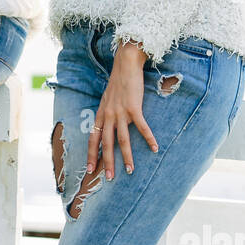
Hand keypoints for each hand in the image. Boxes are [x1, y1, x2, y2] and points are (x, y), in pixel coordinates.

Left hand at [87, 41, 158, 178]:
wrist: (125, 66)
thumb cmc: (118, 83)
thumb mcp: (106, 99)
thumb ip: (106, 113)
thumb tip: (106, 126)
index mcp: (100, 115)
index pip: (93, 139)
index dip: (91, 155)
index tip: (90, 169)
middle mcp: (108, 116)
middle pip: (106, 144)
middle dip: (107, 162)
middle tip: (109, 178)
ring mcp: (120, 112)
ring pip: (122, 140)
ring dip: (127, 157)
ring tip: (130, 170)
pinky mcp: (134, 108)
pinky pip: (142, 127)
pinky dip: (149, 138)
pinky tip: (155, 148)